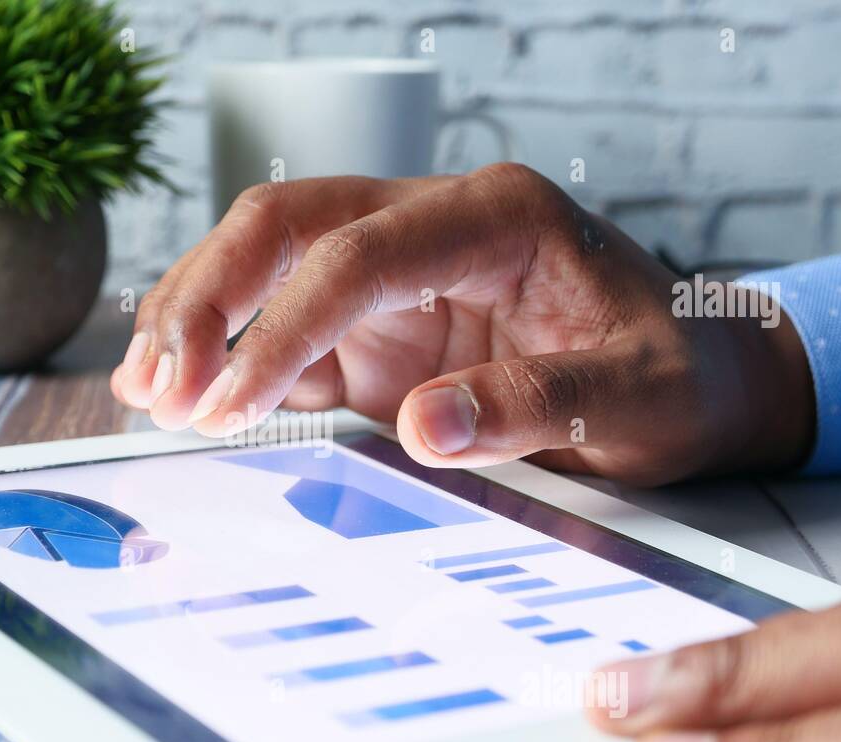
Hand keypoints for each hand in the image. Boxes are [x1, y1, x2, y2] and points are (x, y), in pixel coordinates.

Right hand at [110, 163, 814, 483]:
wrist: (699, 375)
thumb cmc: (675, 373)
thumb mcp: (636, 397)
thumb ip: (539, 404)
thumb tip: (423, 425)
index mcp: (497, 217)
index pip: (356, 252)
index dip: (281, 326)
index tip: (227, 404)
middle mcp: (433, 226)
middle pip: (285, 224)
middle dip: (206, 299)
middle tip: (154, 386)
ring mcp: (400, 271)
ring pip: (267, 260)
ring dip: (197, 317)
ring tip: (141, 391)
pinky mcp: (383, 321)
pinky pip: (287, 323)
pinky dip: (228, 357)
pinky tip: (181, 395)